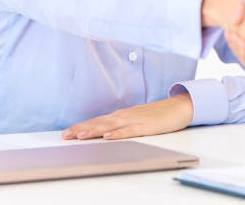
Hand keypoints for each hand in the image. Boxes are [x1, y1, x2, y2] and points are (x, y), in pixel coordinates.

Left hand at [61, 93, 192, 139]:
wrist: (179, 107)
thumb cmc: (158, 114)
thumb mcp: (136, 118)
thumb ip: (122, 124)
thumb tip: (106, 132)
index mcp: (122, 114)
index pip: (97, 120)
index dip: (82, 126)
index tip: (66, 133)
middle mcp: (125, 115)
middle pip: (100, 122)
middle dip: (82, 129)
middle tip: (65, 135)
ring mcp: (135, 120)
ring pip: (111, 126)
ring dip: (96, 130)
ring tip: (81, 136)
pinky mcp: (147, 126)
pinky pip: (130, 130)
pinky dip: (119, 133)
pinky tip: (109, 137)